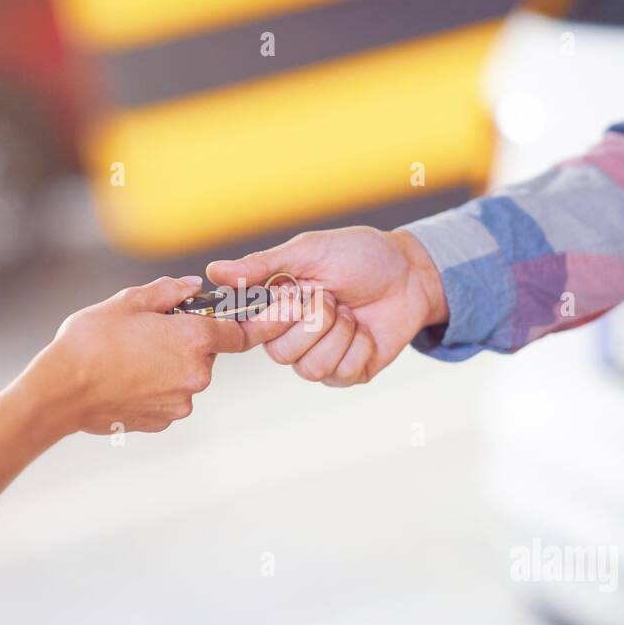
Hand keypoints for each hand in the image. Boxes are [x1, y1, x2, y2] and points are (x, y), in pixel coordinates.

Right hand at [19, 276, 244, 435]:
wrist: (61, 391)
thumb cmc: (90, 342)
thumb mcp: (127, 302)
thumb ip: (167, 291)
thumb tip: (191, 287)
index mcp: (194, 339)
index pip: (239, 333)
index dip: (235, 324)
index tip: (227, 319)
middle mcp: (196, 375)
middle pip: (207, 354)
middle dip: (186, 342)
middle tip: (151, 334)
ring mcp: (180, 402)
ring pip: (186, 377)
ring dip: (169, 367)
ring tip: (131, 358)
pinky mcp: (163, 421)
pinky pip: (169, 398)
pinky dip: (155, 389)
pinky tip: (127, 379)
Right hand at [207, 226, 447, 385]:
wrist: (409, 273)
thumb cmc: (359, 255)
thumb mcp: (308, 251)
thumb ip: (261, 265)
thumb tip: (213, 271)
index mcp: (276, 307)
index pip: (251, 329)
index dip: (272, 319)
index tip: (294, 297)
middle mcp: (292, 336)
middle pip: (280, 354)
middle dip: (314, 321)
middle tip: (331, 297)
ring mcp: (320, 357)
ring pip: (310, 368)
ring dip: (338, 333)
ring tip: (350, 311)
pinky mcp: (348, 373)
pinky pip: (341, 373)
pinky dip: (359, 346)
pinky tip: (365, 329)